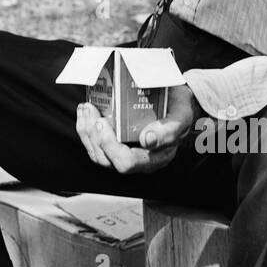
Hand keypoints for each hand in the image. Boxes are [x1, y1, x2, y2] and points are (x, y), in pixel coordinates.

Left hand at [74, 85, 199, 174]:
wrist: (176, 103)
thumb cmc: (179, 110)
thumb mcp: (181, 116)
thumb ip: (169, 130)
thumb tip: (147, 140)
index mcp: (155, 158)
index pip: (126, 162)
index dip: (110, 146)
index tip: (104, 122)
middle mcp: (137, 161)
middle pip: (106, 160)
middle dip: (92, 135)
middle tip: (90, 109)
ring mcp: (125, 153)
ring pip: (97, 154)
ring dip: (86, 131)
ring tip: (85, 108)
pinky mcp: (115, 144)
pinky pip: (95, 145)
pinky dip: (85, 129)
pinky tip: (85, 111)